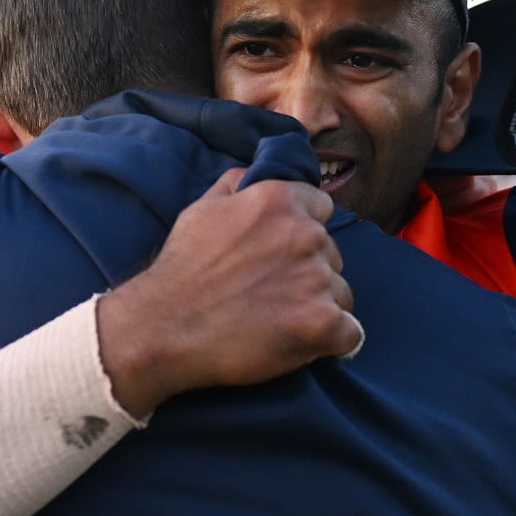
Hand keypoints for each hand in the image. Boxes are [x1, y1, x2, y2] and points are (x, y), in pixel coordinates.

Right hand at [97, 169, 362, 418]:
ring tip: (280, 322)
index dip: (302, 236)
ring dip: (320, 307)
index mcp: (280, 200)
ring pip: (341, 295)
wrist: (164, 327)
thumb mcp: (202, 208)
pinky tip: (303, 345)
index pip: (322, 210)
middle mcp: (306, 234)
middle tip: (272, 295)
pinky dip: (332, 342)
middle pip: (333, 255)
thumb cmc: (181, 269)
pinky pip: (351, 334)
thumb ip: (236, 184)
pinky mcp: (322, 322)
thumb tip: (255, 171)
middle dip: (310, 273)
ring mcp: (317, 279)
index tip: (281, 258)